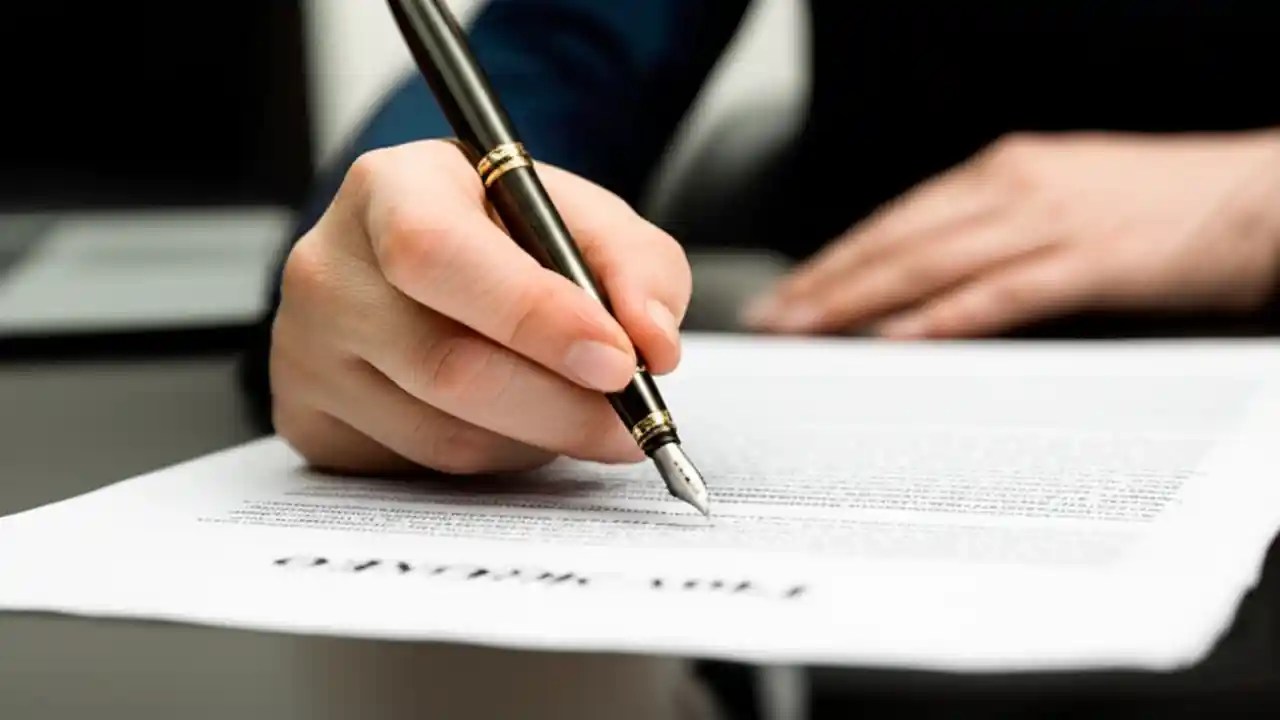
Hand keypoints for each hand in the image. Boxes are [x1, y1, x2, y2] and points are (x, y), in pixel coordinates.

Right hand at [270, 140, 690, 474]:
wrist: (426, 264)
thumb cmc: (506, 235)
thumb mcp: (583, 220)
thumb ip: (636, 267)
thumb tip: (651, 345)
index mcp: (390, 188)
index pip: (439, 254)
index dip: (534, 315)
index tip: (619, 359)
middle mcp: (329, 269)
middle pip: (445, 364)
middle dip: (562, 406)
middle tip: (632, 422)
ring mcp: (307, 353)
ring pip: (445, 435)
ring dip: (537, 438)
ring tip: (574, 410)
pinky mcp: (313, 422)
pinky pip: (424, 469)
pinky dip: (496, 460)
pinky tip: (515, 420)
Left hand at [743, 130, 1279, 337]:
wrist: (1259, 191)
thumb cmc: (1161, 202)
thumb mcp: (1060, 201)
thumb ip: (993, 236)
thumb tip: (928, 284)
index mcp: (1002, 173)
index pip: (895, 222)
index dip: (834, 260)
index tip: (789, 293)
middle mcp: (1013, 189)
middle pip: (896, 242)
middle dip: (826, 283)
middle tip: (774, 321)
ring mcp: (1049, 223)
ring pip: (930, 264)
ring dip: (859, 300)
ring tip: (809, 331)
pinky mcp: (1090, 261)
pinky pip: (1002, 293)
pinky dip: (945, 316)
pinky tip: (902, 337)